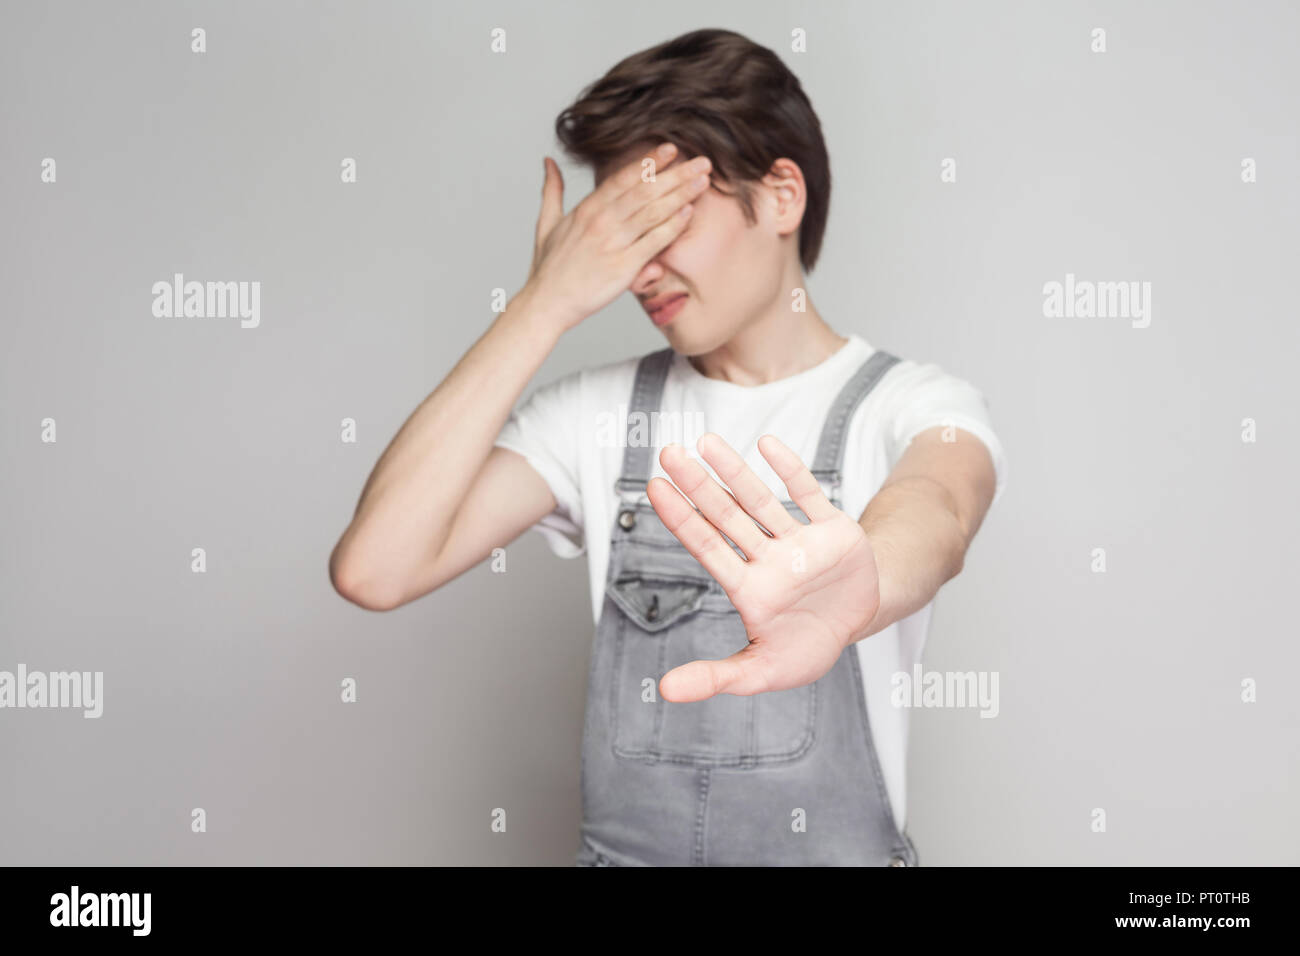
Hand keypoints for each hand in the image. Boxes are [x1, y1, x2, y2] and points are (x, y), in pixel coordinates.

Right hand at [522, 142, 711, 331]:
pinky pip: (653, 242)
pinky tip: (689, 213)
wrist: (546, 303)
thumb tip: (549, 162)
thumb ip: (551, 190)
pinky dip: (672, 226)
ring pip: (653, 211)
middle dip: (676, 174)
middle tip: (701, 162)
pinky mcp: (623, 267)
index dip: (650, 162)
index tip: (671, 149)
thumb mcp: (546, 223)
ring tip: (703, 182)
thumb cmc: (549, 268)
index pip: (624, 178)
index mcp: (587, 209)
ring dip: (680, 194)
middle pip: (645, 190)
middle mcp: (601, 221)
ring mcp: (613, 243)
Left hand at [645, 433, 881, 702]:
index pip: (707, 547)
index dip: (681, 518)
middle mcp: (767, 558)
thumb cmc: (804, 649)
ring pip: (761, 500)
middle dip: (697, 485)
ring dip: (734, 470)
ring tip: (706, 441)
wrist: (859, 627)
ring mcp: (798, 542)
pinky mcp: (833, 530)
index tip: (653, 487)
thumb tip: (665, 691)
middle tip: (667, 451)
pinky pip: (809, 494)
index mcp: (748, 588)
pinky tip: (766, 445)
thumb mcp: (760, 673)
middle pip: (726, 515)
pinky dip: (790, 470)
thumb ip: (715, 678)